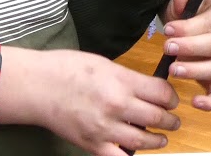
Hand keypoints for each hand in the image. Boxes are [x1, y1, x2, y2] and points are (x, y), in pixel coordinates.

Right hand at [21, 49, 180, 155]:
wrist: (38, 86)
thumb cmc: (67, 69)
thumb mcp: (105, 64)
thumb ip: (129, 79)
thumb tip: (147, 89)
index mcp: (122, 82)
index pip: (162, 93)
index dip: (172, 98)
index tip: (172, 100)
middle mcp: (117, 106)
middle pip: (157, 117)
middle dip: (170, 120)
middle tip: (172, 120)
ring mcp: (105, 128)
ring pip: (143, 141)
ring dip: (157, 140)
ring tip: (160, 138)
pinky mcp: (92, 144)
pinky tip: (135, 151)